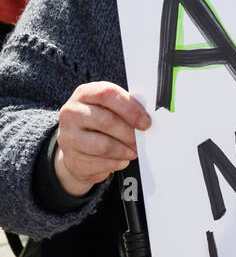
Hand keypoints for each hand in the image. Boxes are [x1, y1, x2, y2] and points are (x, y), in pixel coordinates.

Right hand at [55, 82, 150, 196]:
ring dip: (124, 150)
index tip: (145, 122)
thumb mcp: (108, 108)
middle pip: (106, 121)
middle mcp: (71, 113)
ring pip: (103, 145)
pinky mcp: (72, 159)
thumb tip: (146, 118)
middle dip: (129, 133)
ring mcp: (68, 137)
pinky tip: (122, 160)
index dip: (130, 108)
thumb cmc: (98, 122)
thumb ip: (125, 108)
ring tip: (133, 151)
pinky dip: (116, 163)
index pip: (107, 94)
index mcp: (84, 93)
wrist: (76, 146)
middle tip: (141, 140)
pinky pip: (100, 163)